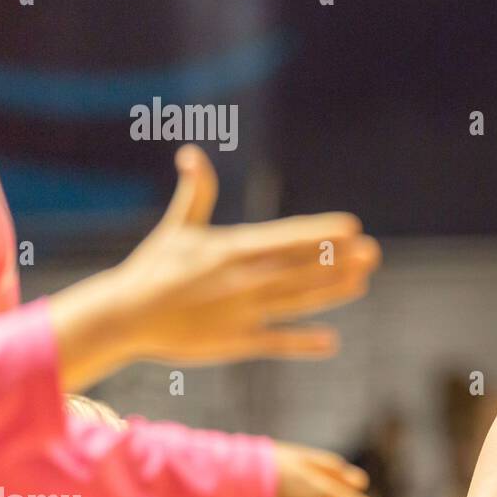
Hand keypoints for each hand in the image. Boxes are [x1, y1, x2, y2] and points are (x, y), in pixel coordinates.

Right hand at [50, 144, 380, 389]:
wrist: (122, 316)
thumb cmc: (151, 269)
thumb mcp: (177, 228)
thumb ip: (196, 193)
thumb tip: (191, 153)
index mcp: (231, 249)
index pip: (286, 238)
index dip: (320, 233)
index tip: (351, 226)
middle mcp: (241, 280)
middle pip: (299, 269)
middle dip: (338, 261)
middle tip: (374, 253)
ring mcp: (240, 312)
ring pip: (296, 301)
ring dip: (331, 293)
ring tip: (362, 282)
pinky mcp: (233, 342)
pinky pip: (275, 342)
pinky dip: (302, 342)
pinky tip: (330, 342)